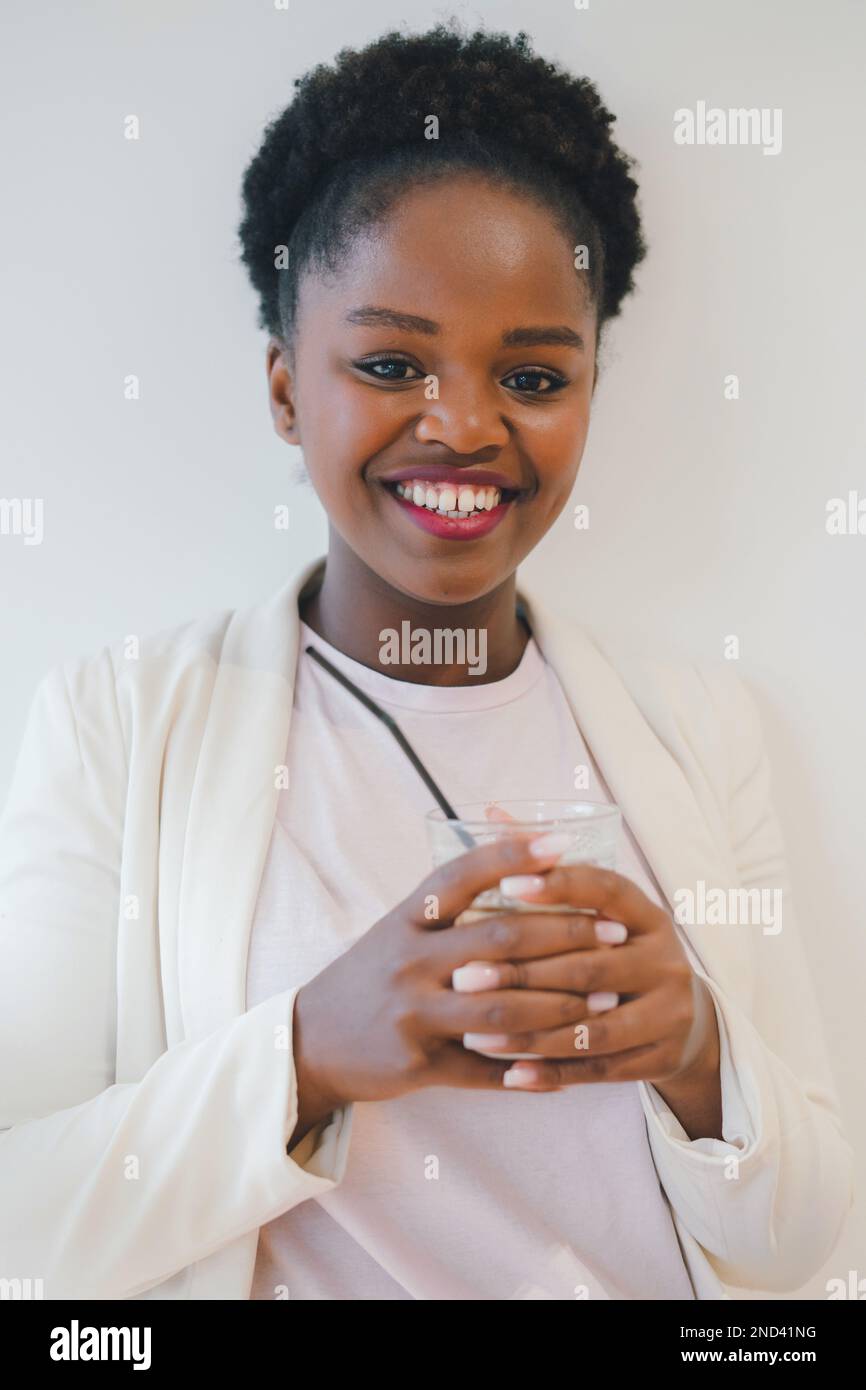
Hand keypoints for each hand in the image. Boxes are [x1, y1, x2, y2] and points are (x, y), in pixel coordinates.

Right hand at [292, 831, 621, 1126]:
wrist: (311, 1041)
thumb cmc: (374, 973)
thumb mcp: (400, 927)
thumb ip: (453, 899)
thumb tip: (518, 847)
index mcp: (408, 919)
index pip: (464, 873)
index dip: (514, 854)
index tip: (565, 843)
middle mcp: (408, 960)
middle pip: (500, 939)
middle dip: (567, 935)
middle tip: (616, 933)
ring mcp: (412, 1014)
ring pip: (503, 1008)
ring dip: (563, 1005)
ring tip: (607, 998)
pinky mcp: (417, 1064)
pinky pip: (485, 1069)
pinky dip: (531, 1069)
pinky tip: (571, 1063)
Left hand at [455, 863, 721, 1129]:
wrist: (677, 1020)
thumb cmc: (613, 950)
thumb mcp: (594, 908)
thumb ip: (542, 865)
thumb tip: (490, 811)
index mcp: (646, 912)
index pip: (605, 889)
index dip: (558, 886)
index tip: (506, 886)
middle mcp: (665, 958)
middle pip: (589, 965)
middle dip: (521, 973)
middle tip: (462, 976)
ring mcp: (668, 1011)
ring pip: (591, 1025)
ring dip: (528, 1031)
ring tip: (471, 1031)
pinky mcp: (659, 1056)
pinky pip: (599, 1069)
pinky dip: (552, 1071)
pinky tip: (509, 1074)